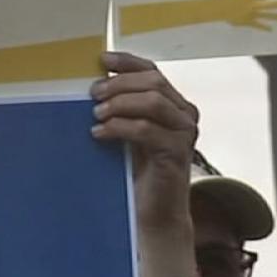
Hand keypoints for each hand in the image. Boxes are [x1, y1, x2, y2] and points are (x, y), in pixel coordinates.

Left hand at [90, 52, 198, 228]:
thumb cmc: (138, 174)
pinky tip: (100, 133)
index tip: (103, 61)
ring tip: (97, 114)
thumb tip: (93, 89)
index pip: (152, 72)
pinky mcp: (177, 152)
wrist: (154, 215)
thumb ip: (121, 111)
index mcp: (173, 105)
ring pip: (153, 102)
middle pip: (153, 82)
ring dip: (120, 103)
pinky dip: (120, 127)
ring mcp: (183, 133)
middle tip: (93, 94)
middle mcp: (183, 115)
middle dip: (119, 84)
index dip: (127, 63)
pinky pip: (147, 129)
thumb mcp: (127, 135)